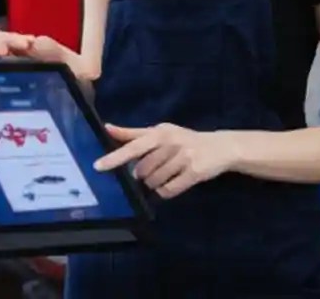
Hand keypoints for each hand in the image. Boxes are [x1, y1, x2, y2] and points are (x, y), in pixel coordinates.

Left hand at [93, 123, 240, 198]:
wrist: (220, 147)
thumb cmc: (184, 140)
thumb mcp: (160, 132)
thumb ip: (133, 133)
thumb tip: (107, 128)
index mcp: (159, 133)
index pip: (133, 146)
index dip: (115, 157)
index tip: (98, 166)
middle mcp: (170, 144)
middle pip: (143, 170)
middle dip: (143, 174)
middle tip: (154, 169)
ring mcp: (183, 158)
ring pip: (155, 181)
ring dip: (155, 183)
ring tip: (166, 174)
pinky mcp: (194, 173)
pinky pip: (169, 190)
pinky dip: (166, 191)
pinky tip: (171, 184)